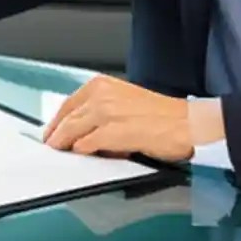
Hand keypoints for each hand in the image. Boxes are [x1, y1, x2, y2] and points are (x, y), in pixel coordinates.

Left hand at [43, 76, 192, 161]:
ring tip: (63, 153)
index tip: (51, 131)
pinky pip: (86, 144)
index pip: (68, 104)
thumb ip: (101, 111)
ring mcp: (106, 112)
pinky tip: (83, 155)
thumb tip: (82, 129)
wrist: (189, 123)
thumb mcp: (124, 102)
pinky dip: (82, 151)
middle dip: (56, 135)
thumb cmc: (163, 116)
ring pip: (71, 131)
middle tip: (52, 146)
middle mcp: (101, 95)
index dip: (57, 121)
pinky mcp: (113, 131)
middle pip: (67, 118)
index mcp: (102, 85)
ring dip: (64, 144)